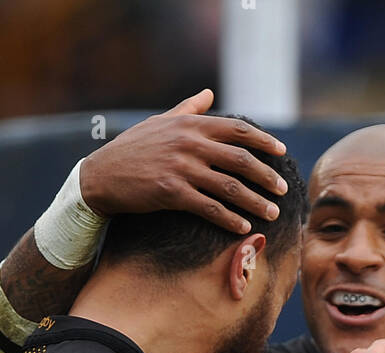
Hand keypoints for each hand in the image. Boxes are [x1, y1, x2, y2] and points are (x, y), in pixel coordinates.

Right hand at [80, 90, 287, 233]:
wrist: (102, 175)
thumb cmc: (133, 148)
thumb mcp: (161, 122)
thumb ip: (189, 109)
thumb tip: (209, 94)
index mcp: (191, 126)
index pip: (237, 130)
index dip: (263, 141)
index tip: (281, 152)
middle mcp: (190, 144)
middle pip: (240, 160)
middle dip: (266, 176)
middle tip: (282, 190)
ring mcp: (182, 169)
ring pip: (229, 187)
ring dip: (255, 202)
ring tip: (272, 213)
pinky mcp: (173, 193)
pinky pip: (209, 208)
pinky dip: (230, 218)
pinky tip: (244, 226)